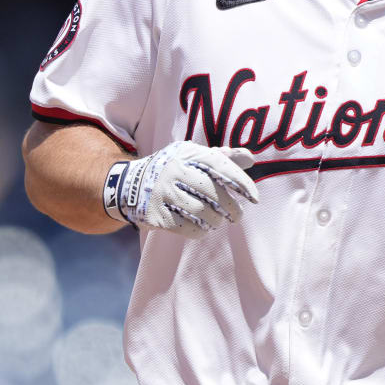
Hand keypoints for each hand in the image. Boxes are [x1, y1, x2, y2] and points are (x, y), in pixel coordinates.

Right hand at [103, 140, 257, 237]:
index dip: (241, 182)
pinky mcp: (155, 215)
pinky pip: (187, 228)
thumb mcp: (193, 157)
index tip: (255, 198)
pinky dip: (201, 231)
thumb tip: (250, 159)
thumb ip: (223, 157)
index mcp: (186, 154)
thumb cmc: (174, 170)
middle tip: (238, 215)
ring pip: (202, 213)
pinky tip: (204, 228)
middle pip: (213, 193)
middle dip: (232, 208)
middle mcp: (173, 171)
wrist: (130, 185)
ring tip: (219, 221)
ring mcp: (162, 193)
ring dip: (216, 221)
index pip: (220, 166)